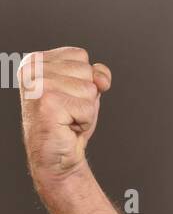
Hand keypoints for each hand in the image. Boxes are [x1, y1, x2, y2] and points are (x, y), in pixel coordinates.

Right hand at [19, 47, 111, 193]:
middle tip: (66, 111)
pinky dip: (84, 121)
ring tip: (66, 118)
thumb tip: (101, 78)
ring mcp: (38, 86)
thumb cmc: (68, 123)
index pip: (80, 55)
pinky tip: (67, 127)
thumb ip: (96, 74)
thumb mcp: (85, 91)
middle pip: (86, 70)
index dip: (83, 79)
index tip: (66, 97)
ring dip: (85, 109)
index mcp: (34, 61)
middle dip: (85, 95)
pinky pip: (88, 108)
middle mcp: (32, 70)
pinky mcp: (47, 103)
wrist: (57, 158)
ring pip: (89, 88)